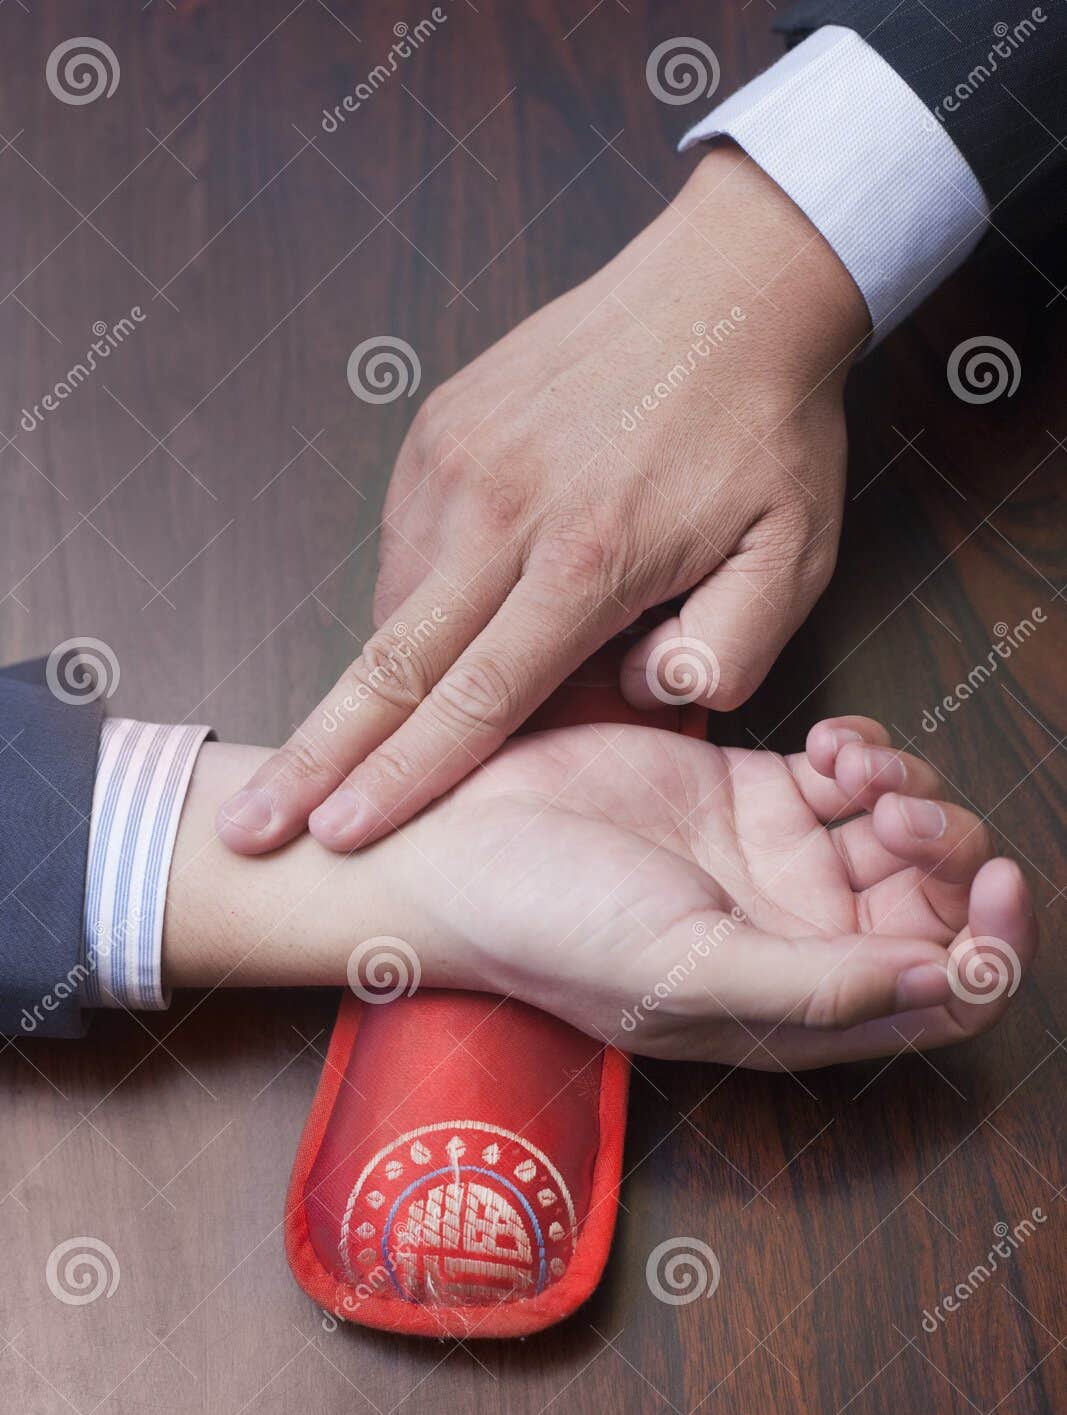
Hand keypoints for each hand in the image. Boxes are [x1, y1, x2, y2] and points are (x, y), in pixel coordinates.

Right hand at [218, 144, 869, 856]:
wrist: (733, 282)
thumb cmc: (766, 431)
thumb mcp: (791, 561)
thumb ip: (722, 656)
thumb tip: (632, 696)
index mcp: (585, 560)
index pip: (475, 701)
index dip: (402, 779)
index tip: (338, 835)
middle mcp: (500, 512)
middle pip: (389, 664)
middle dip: (315, 757)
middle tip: (249, 824)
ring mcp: (458, 461)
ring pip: (392, 606)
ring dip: (374, 683)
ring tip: (356, 739)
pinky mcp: (441, 426)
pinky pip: (403, 543)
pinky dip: (411, 603)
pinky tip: (436, 629)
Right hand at [374, 715, 1035, 1066]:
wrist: (450, 846)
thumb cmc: (547, 929)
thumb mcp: (684, 971)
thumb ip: (817, 986)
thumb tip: (946, 981)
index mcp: (798, 1008)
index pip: (946, 997)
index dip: (995, 948)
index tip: (992, 884)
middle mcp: (802, 940)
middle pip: (941, 904)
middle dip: (947, 851)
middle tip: (888, 812)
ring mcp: (780, 864)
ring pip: (908, 829)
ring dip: (909, 789)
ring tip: (847, 768)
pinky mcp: (751, 791)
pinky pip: (856, 770)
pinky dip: (869, 749)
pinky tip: (828, 742)